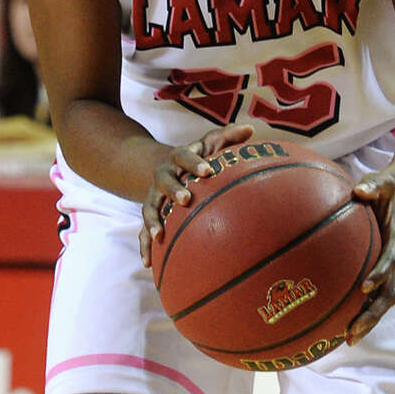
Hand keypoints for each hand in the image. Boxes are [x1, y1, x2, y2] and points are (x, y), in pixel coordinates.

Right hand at [138, 123, 255, 266]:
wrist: (167, 169)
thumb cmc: (198, 159)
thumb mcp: (210, 144)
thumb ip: (228, 136)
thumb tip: (251, 129)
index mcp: (178, 159)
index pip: (184, 156)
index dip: (194, 162)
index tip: (208, 170)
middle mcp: (163, 177)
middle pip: (164, 181)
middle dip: (173, 189)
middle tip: (186, 199)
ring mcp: (154, 197)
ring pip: (149, 208)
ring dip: (152, 221)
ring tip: (159, 234)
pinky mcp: (151, 215)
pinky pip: (143, 232)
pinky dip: (144, 247)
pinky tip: (148, 264)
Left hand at [345, 170, 394, 342]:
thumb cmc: (385, 189)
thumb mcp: (382, 182)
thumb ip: (373, 185)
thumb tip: (360, 189)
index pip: (391, 261)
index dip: (380, 274)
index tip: (364, 287)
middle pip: (389, 294)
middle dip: (373, 314)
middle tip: (352, 331)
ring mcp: (392, 271)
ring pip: (383, 302)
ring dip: (368, 321)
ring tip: (347, 340)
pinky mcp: (383, 274)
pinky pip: (374, 298)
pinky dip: (361, 313)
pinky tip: (339, 326)